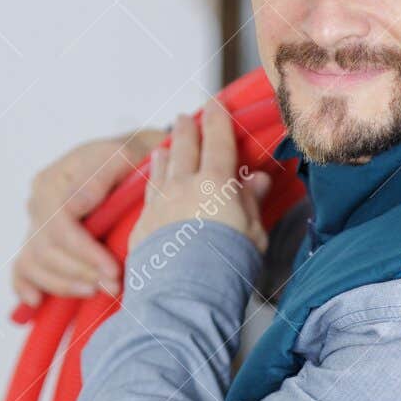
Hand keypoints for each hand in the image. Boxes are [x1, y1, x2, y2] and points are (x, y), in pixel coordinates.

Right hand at [12, 129, 161, 307]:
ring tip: (95, 292)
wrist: (132, 162)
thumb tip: (75, 205)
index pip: (60, 226)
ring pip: (33, 263)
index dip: (85, 253)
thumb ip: (99, 176)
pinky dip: (25, 286)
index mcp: (51, 182)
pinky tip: (36, 302)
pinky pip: (22, 268)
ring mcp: (35, 224)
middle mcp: (37, 204)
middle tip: (114, 287)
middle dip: (80, 273)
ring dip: (63, 284)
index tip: (113, 270)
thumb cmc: (129, 159)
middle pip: (46, 250)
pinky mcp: (39, 242)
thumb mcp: (121, 156)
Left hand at [127, 97, 271, 255]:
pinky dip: (152, 182)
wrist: (185, 294)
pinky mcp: (142, 226)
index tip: (216, 105)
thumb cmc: (225, 267)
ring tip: (164, 147)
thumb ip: (251, 203)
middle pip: (184, 148)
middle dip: (186, 130)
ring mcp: (159, 205)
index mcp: (215, 184)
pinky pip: (147, 195)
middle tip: (185, 118)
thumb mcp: (252, 234)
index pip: (217, 142)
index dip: (218, 120)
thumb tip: (258, 182)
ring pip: (161, 169)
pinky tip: (152, 182)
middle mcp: (183, 187)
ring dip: (164, 154)